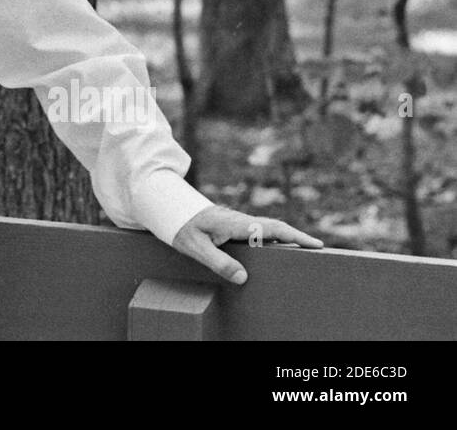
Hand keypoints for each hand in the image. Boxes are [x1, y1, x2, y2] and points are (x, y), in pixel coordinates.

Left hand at [172, 205, 322, 284]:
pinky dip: (271, 238)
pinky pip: (257, 232)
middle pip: (275, 228)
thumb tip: (243, 278)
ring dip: (285, 237)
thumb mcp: (196, 247)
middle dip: (297, 237)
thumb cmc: (181, 226)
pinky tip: (275, 250)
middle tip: (318, 249)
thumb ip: (218, 262)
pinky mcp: (232, 226)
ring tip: (302, 252)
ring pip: (266, 229)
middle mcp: (240, 221)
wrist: (167, 206)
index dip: (295, 236)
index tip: (316, 244)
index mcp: (236, 224)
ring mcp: (237, 222)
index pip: (272, 229)